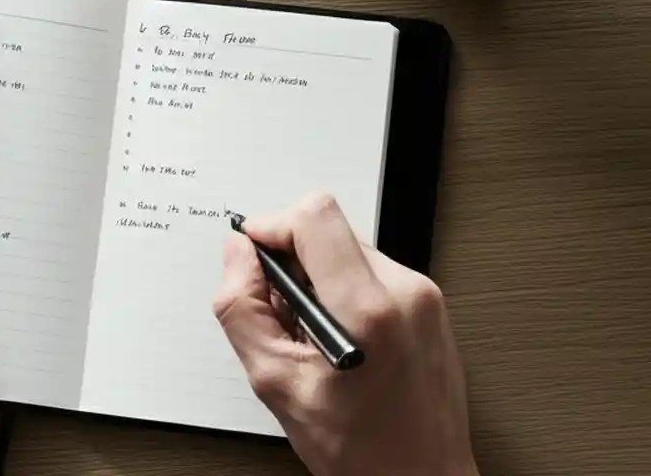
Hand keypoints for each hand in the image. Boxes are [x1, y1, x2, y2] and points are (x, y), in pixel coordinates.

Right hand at [213, 193, 477, 475]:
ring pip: (348, 248)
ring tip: (311, 333)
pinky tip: (337, 336)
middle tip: (280, 310)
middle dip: (291, 259)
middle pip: (329, 229)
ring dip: (316, 278)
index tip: (252, 251)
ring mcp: (424, 296)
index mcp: (368, 310)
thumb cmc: (360, 448)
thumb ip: (243, 308)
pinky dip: (342, 290)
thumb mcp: (275, 381)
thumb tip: (237, 256)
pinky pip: (371, 271)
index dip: (271, 226)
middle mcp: (405, 292)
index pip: (314, 217)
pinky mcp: (429, 303)